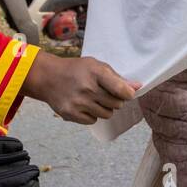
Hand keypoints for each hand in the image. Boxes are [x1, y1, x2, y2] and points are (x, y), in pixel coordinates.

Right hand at [21, 51, 141, 124]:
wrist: (48, 77)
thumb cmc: (76, 70)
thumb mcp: (96, 66)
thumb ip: (117, 77)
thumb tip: (138, 87)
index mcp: (96, 73)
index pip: (121, 89)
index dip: (128, 94)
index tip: (128, 93)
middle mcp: (87, 88)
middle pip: (117, 104)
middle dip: (116, 100)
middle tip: (106, 93)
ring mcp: (78, 103)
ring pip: (107, 114)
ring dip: (105, 108)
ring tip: (94, 98)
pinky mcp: (71, 114)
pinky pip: (93, 120)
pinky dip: (92, 115)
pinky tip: (85, 104)